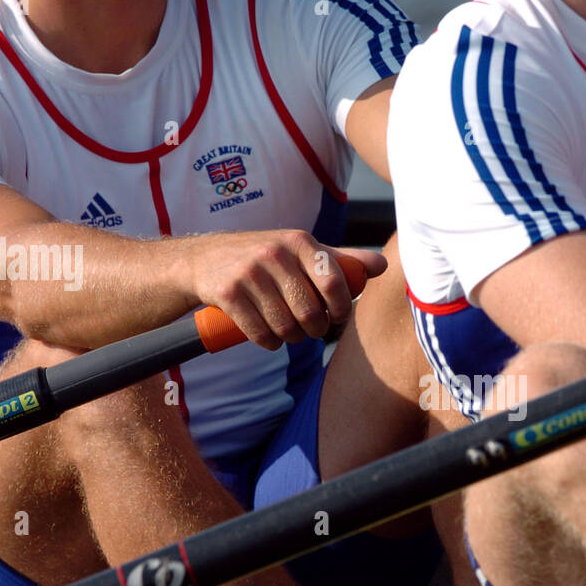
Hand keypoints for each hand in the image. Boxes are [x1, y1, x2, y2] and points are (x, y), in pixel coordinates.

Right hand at [187, 229, 385, 349]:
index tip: (336, 317)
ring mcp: (249, 273)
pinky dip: (269, 343)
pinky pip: (259, 333)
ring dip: (291, 339)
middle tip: (312, 330)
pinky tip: (270, 339)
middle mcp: (275, 253)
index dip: (340, 309)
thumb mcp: (302, 251)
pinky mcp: (227, 293)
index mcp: (300, 242)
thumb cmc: (265, 258)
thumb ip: (342, 259)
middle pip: (310, 312)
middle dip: (315, 330)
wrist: (203, 260)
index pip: (335, 283)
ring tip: (289, 333)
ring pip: (285, 326)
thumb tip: (382, 266)